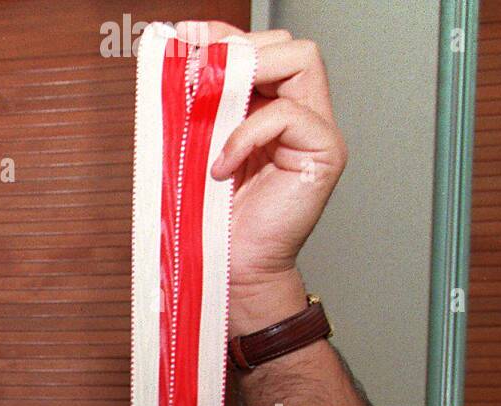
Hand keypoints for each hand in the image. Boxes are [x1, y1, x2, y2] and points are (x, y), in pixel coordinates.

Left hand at [178, 21, 347, 333]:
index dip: (226, 37)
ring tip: (212, 111)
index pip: (261, 50)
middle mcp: (298, 114)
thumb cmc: (212, 222)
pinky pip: (288, 113)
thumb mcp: (196, 152)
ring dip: (249, 77)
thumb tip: (177, 61)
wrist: (230, 272)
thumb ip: (197, 110)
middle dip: (240, 50)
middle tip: (199, 74)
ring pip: (300, 60)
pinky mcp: (323, 152)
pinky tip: (222, 164)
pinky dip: (247, 132)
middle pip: (288, 44)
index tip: (187, 37)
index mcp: (268, 110)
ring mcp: (315, 131)